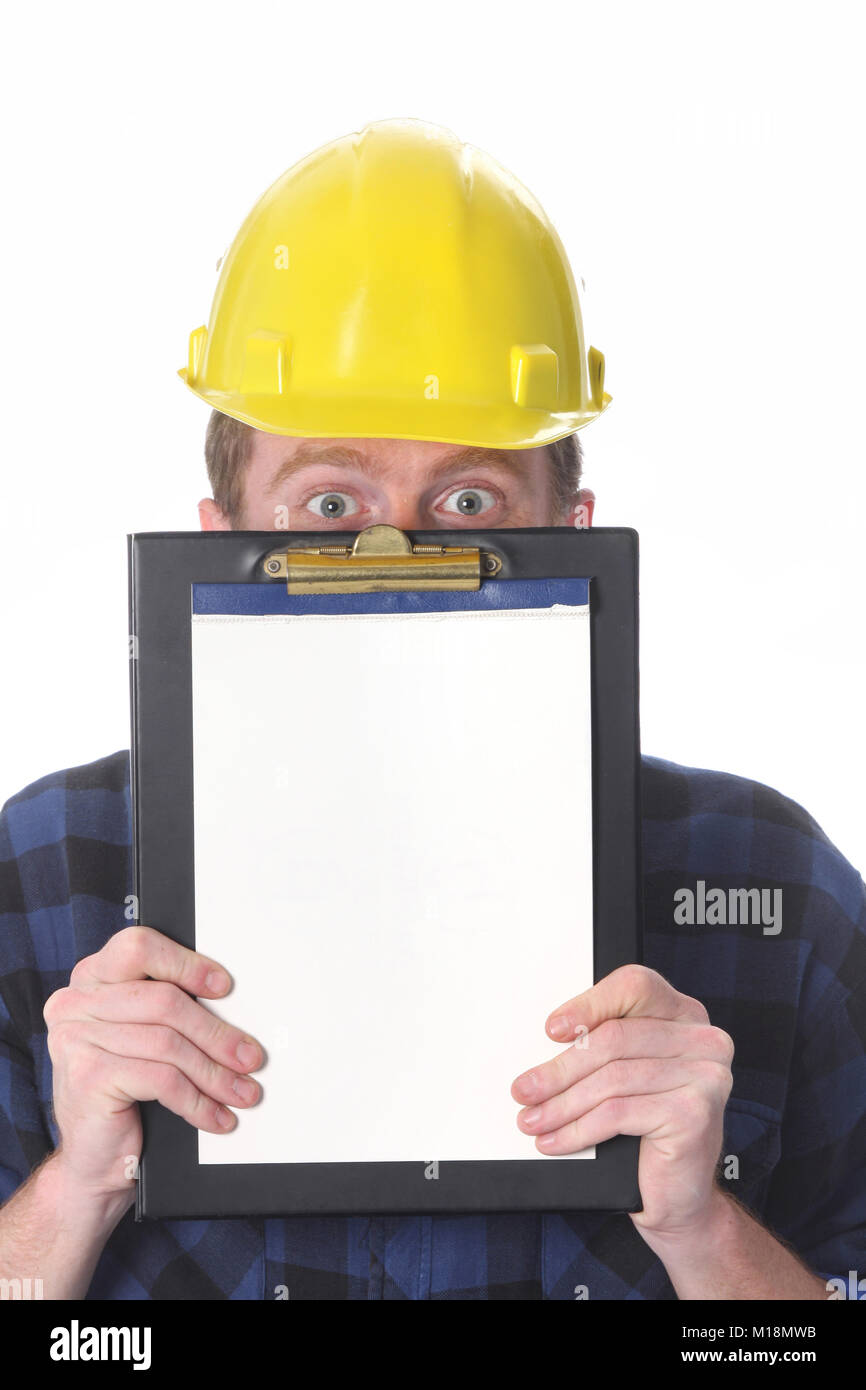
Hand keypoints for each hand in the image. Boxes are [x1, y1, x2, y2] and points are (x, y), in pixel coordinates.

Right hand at [43, 925, 263, 1202]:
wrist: (94, 1160)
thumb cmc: (124, 1093)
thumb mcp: (142, 1040)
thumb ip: (166, 1011)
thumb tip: (234, 1008)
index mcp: (90, 979)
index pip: (139, 947)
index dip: (186, 964)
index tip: (224, 987)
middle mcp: (74, 1003)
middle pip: (164, 1001)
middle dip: (216, 1033)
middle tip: (250, 1057)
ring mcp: (76, 1039)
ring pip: (168, 1043)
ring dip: (214, 1073)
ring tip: (242, 1092)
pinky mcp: (88, 1077)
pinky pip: (161, 1079)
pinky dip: (197, 1100)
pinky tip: (215, 1116)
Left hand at [511, 964, 733, 1237]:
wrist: (681, 1195)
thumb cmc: (649, 1130)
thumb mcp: (626, 1077)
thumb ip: (604, 1048)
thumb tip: (547, 1042)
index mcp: (685, 1015)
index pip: (635, 987)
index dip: (590, 1004)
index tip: (551, 1030)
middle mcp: (703, 1040)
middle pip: (615, 1038)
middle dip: (559, 1069)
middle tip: (523, 1090)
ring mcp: (705, 1076)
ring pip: (612, 1079)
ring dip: (561, 1103)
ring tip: (532, 1119)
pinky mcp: (694, 1113)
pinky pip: (618, 1114)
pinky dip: (578, 1129)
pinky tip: (555, 1140)